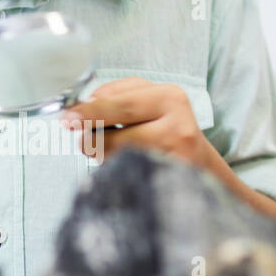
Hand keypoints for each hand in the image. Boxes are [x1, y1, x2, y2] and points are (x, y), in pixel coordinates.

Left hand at [59, 76, 275, 235]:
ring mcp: (173, 153)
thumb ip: (120, 99)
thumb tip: (80, 109)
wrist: (209, 178)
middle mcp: (176, 122)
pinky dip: (116, 169)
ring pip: (115, 149)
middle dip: (88, 129)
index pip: (117, 100)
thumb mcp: (155, 107)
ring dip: (102, 153)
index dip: (86, 109)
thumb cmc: (171, 137)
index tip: (66, 116)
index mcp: (170, 97)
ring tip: (118, 153)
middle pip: (115, 122)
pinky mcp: (167, 177)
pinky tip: (129, 167)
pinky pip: (124, 170)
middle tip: (72, 131)